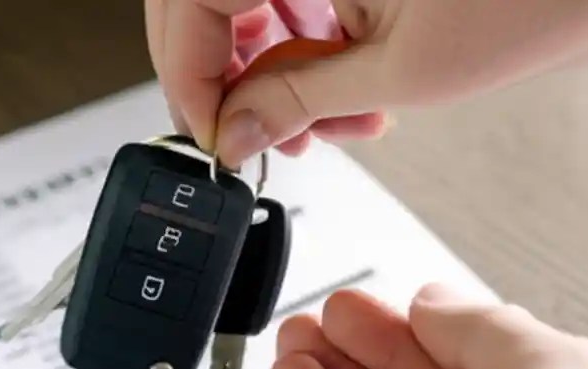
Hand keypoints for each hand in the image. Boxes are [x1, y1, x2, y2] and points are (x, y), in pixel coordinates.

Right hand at [146, 0, 587, 167]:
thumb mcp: (398, 71)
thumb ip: (294, 101)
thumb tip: (234, 131)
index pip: (191, 3)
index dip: (189, 77)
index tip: (213, 134)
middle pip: (212, 0)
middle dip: (230, 76)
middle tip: (260, 135)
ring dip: (276, 71)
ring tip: (328, 125)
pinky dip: (313, 48)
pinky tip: (352, 95)